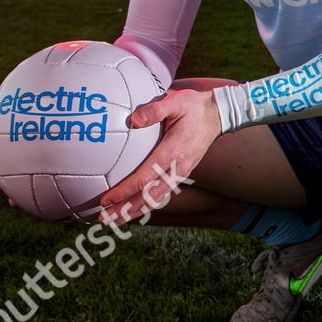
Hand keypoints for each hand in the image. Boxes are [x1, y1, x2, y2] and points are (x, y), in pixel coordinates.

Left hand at [98, 88, 220, 226]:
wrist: (217, 114)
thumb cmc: (194, 106)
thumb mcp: (176, 101)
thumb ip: (154, 110)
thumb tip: (132, 119)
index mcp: (173, 153)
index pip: (144, 179)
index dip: (124, 191)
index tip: (105, 200)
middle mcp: (177, 169)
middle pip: (147, 198)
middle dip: (124, 210)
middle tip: (103, 218)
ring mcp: (180, 173)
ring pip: (155, 200)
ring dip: (134, 211)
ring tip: (114, 220)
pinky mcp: (181, 173)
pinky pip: (161, 194)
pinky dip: (145, 204)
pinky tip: (131, 206)